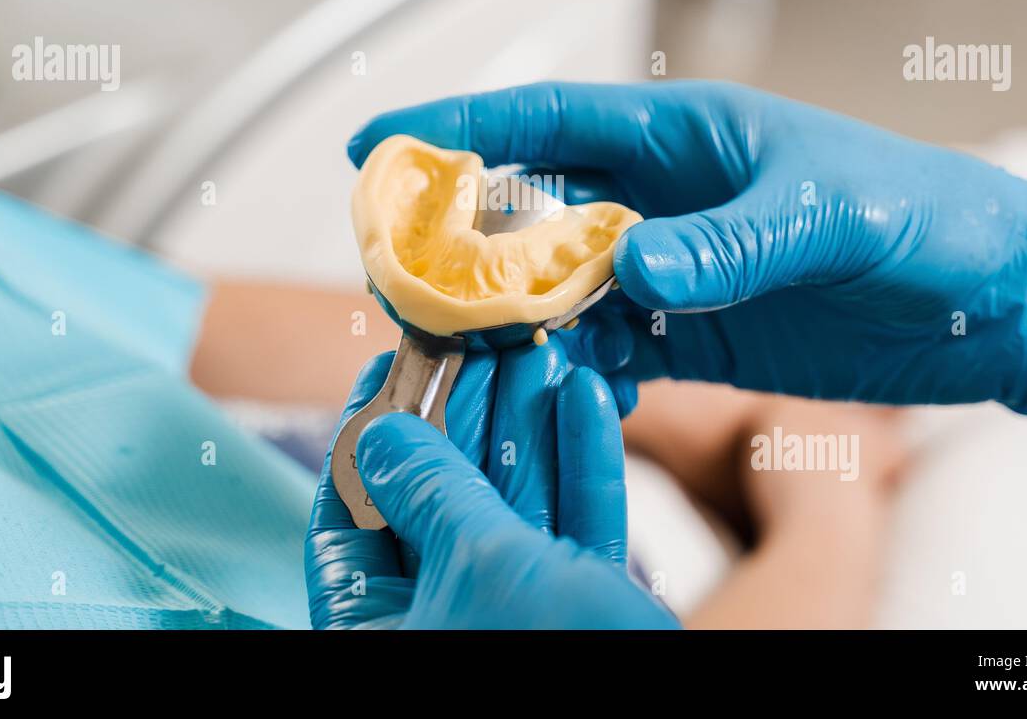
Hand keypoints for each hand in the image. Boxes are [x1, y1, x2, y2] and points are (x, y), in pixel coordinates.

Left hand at [305, 340, 676, 628]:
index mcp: (379, 630)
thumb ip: (433, 489)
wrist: (679, 717)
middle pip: (436, 499)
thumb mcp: (480, 562)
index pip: (347, 514)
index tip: (386, 364)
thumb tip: (382, 431)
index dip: (363, 433)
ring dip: (529, 427)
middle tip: (478, 344)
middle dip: (465, 414)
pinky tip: (588, 401)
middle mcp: (441, 623)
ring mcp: (513, 616)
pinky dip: (584, 468)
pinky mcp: (580, 613)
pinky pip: (572, 529)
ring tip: (537, 353)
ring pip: (512, 505)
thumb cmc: (560, 657)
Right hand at [347, 80, 1026, 414]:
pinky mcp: (694, 331)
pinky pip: (606, 349)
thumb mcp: (832, 216)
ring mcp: (672, 268)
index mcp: (682, 136)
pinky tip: (544, 395)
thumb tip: (633, 266)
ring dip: (504, 319)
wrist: (996, 297)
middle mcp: (662, 198)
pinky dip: (568, 371)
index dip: (454, 128)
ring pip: (556, 288)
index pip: (546, 120)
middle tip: (396, 284)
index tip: (372, 146)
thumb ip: (734, 241)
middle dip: (457, 243)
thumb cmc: (927, 217)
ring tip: (451, 354)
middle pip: (529, 212)